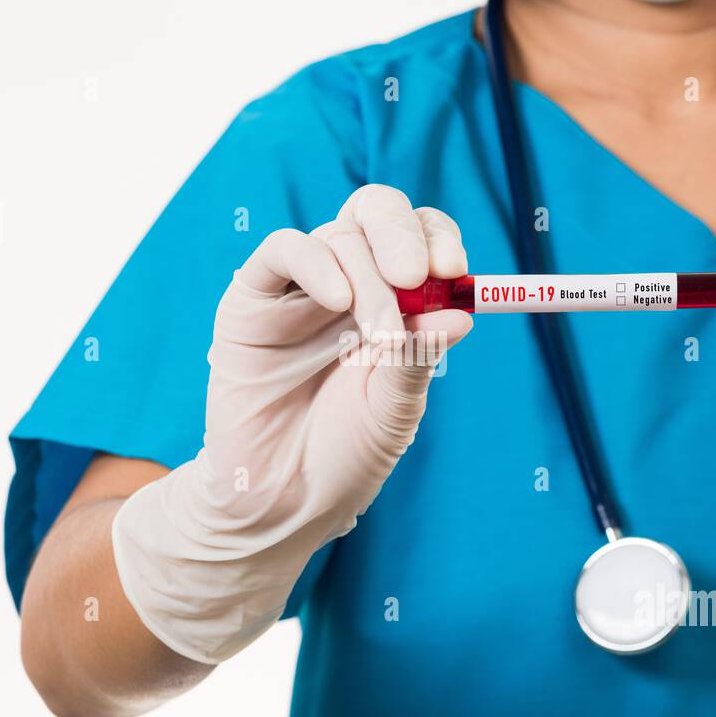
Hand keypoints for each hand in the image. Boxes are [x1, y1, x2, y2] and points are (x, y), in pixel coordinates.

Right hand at [111, 184, 471, 663]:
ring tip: (379, 334)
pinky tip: (338, 299)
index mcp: (392, 303)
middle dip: (404, 235)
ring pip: (337, 234)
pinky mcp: (252, 300)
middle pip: (376, 215)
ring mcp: (300, 290)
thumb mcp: (395, 406)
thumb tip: (463, 311)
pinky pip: (282, 251)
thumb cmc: (345, 455)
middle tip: (419, 276)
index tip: (458, 274)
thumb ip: (420, 353)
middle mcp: (347, 285)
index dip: (440, 240)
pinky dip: (316, 263)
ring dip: (369, 274)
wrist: (281, 500)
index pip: (420, 240)